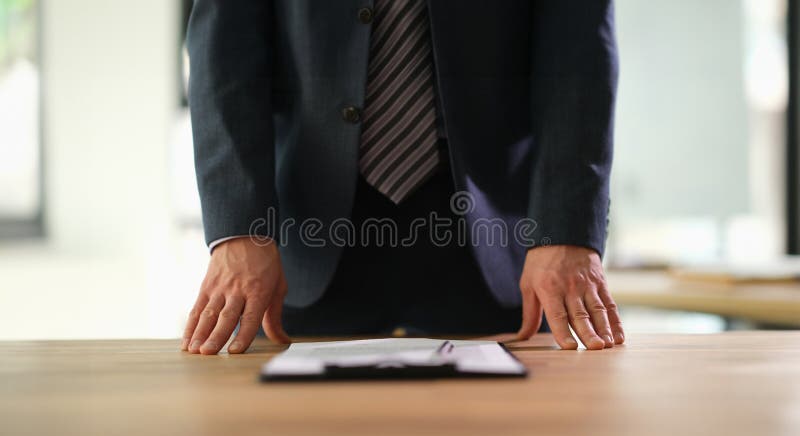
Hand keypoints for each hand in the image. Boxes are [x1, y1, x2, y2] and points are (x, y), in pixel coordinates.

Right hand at [181, 238, 290, 354]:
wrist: (244, 236)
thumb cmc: (265, 265)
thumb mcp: (277, 287)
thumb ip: (275, 317)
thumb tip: (282, 341)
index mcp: (258, 291)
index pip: (251, 317)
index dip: (243, 335)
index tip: (235, 351)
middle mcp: (238, 290)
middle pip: (226, 317)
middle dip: (216, 336)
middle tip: (208, 353)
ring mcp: (220, 288)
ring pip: (208, 314)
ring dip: (200, 333)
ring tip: (194, 351)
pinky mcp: (206, 286)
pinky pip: (197, 308)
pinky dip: (191, 326)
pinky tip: (187, 342)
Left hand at [517, 245, 623, 349]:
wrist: (563, 235)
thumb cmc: (541, 263)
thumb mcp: (528, 284)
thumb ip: (530, 313)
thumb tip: (522, 336)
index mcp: (549, 289)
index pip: (557, 314)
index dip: (563, 332)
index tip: (570, 347)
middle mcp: (570, 288)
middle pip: (580, 315)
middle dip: (589, 333)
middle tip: (596, 348)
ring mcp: (587, 286)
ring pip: (598, 310)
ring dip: (604, 329)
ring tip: (608, 345)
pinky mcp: (600, 283)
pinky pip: (610, 304)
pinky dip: (616, 322)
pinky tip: (619, 337)